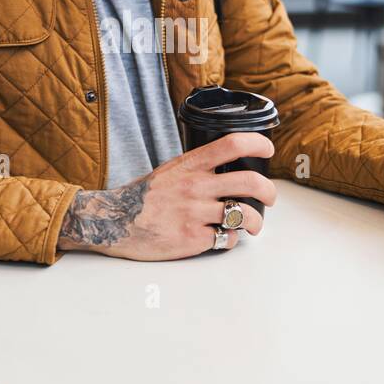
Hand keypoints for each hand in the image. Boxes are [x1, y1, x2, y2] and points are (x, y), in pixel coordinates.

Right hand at [57, 132, 277, 259]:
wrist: (113, 221)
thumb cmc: (143, 197)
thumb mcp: (170, 171)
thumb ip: (197, 168)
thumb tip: (228, 169)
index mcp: (190, 165)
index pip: (232, 143)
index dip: (257, 143)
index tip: (268, 150)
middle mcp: (195, 186)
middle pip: (250, 182)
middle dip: (269, 192)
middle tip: (270, 198)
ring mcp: (194, 213)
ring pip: (245, 214)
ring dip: (256, 221)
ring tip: (254, 225)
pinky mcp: (191, 239)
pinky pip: (227, 239)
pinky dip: (230, 239)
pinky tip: (221, 237)